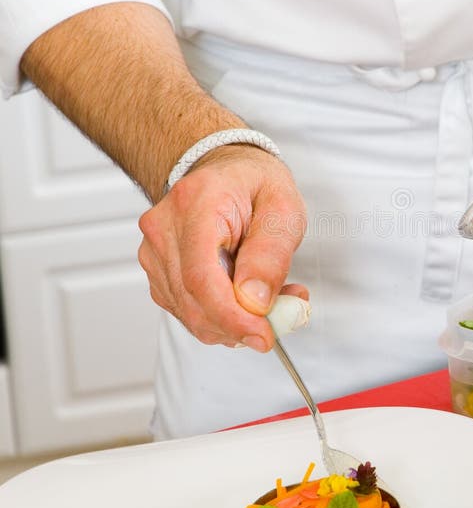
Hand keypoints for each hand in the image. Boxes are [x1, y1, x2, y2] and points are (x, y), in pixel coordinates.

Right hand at [137, 145, 307, 350]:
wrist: (225, 172)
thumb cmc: (254, 185)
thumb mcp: (283, 209)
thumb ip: (271, 255)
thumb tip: (254, 302)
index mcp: (196, 203)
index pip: (201, 277)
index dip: (232, 316)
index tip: (264, 335)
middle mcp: (164, 228)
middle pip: (193, 301)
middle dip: (240, 324)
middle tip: (282, 317)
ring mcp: (154, 251)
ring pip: (189, 312)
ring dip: (233, 322)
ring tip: (269, 298)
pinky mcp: (157, 271)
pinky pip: (187, 310)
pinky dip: (219, 316)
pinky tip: (243, 299)